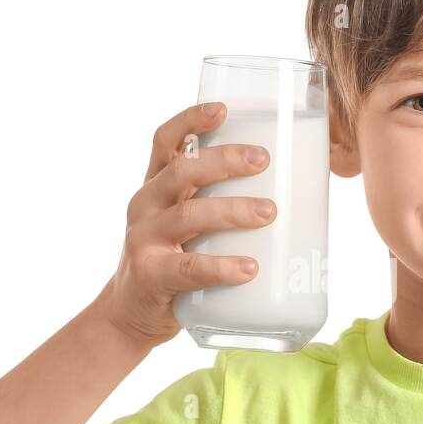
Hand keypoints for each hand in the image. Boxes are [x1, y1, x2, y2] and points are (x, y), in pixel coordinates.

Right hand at [89, 101, 276, 346]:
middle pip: (182, 172)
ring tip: (270, 212)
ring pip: (189, 216)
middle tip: (264, 159)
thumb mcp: (185, 225)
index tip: (222, 109)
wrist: (129, 314)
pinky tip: (249, 268)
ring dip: (232, 210)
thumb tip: (292, 194)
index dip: (190, 120)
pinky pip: (189, 268)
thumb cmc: (172, 260)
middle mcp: (146, 205)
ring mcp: (145, 239)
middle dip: (224, 161)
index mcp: (155, 186)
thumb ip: (217, 204)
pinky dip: (222, 267)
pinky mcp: (152, 275)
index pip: (165, 142)